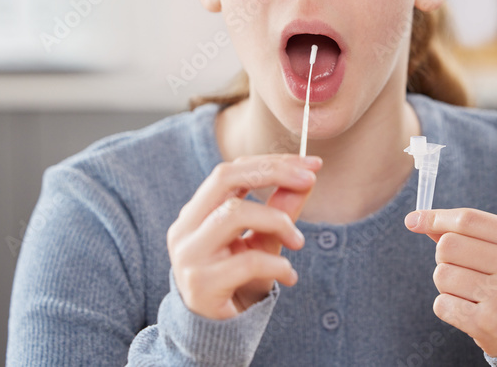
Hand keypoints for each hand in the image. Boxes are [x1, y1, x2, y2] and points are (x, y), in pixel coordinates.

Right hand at [167, 154, 321, 319]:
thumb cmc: (237, 282)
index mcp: (197, 212)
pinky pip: (246, 261)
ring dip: (277, 220)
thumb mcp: (261, 242)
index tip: (310, 164)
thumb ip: (279, 212)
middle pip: (225, 178)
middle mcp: (185, 228)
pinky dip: (277, 265)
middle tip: (309, 180)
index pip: (231, 171)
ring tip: (299, 241)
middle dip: (273, 172)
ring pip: (234, 213)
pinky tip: (290, 276)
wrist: (216, 333)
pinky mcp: (201, 284)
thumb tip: (307, 179)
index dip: (271, 162)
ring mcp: (189, 255)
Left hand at [405, 208, 496, 356]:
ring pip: (442, 275)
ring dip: (447, 284)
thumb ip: (470, 233)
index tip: (414, 220)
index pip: (468, 219)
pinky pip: (442, 304)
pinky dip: (448, 306)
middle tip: (464, 269)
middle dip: (445, 256)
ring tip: (471, 292)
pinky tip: (470, 310)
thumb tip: (419, 220)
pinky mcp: (488, 325)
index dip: (436, 217)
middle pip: (449, 245)